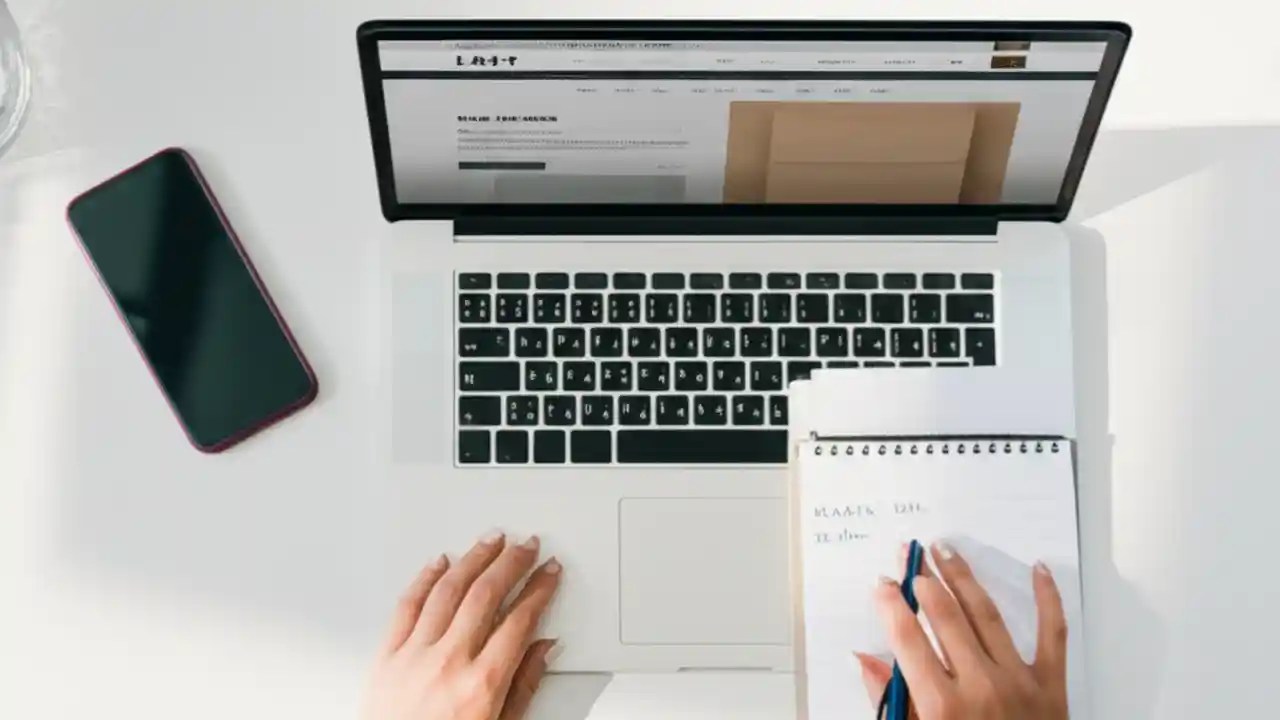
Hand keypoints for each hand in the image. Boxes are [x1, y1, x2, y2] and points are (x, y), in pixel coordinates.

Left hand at [361, 532, 562, 719]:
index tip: (549, 572)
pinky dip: (425, 578)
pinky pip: (407, 605)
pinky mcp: (386, 657)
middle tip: (527, 546)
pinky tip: (440, 562)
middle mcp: (448, 663)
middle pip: (486, 595)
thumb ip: (523, 687)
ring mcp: (414, 656)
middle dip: (512, 563)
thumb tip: (542, 649)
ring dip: (473, 559)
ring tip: (491, 541)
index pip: (520, 620)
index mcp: (482, 684)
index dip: (539, 589)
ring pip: (448, 590)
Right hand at [856, 543, 1067, 719]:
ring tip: (947, 551)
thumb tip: (866, 659)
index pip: (908, 639)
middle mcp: (980, 688)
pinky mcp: (1052, 686)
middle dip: (923, 580)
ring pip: (987, 614)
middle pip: (945, 617)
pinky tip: (1038, 569)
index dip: (891, 606)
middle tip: (911, 555)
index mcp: (941, 708)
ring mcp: (1019, 683)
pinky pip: (1052, 633)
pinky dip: (1048, 598)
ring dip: (963, 577)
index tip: (882, 584)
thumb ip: (890, 702)